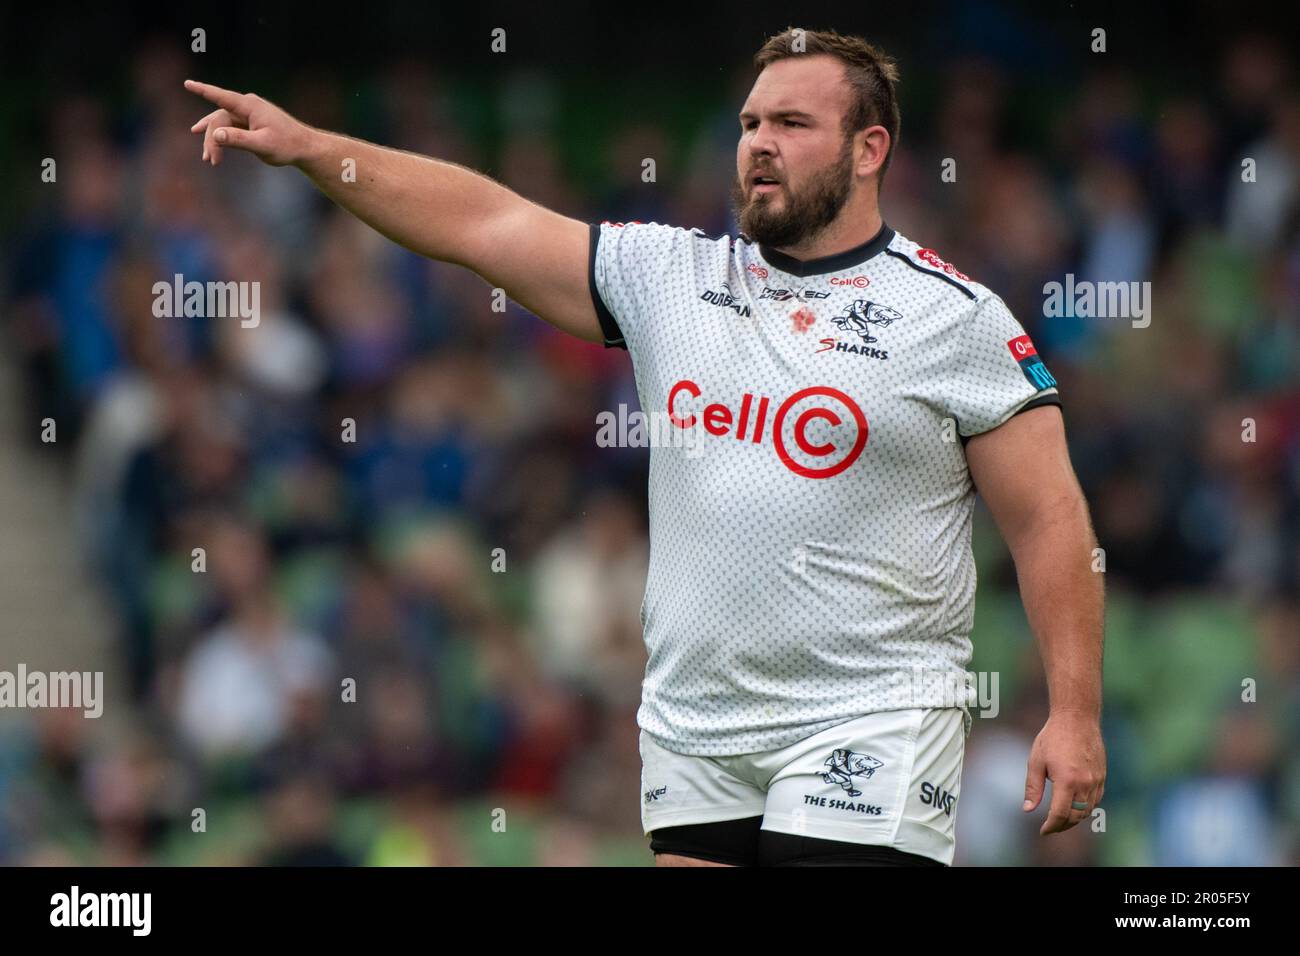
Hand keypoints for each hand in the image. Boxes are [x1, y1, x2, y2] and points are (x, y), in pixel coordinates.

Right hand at [184, 79, 315, 167]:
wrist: (304, 148)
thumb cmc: (287, 145)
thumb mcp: (262, 145)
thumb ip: (238, 140)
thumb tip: (215, 134)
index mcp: (250, 106)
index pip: (221, 96)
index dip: (203, 90)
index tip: (187, 83)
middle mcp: (247, 106)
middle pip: (219, 119)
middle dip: (212, 139)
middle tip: (211, 160)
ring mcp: (248, 114)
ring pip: (222, 124)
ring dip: (214, 140)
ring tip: (207, 158)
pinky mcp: (250, 123)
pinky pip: (230, 128)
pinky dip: (222, 138)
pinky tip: (211, 144)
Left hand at [1022, 709, 1105, 835]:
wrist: (1077, 719)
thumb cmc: (1052, 738)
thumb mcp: (1036, 761)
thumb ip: (1033, 787)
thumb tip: (1027, 810)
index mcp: (1066, 780)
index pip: (1060, 814)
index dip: (1050, 826)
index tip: (1042, 831)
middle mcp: (1084, 784)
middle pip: (1075, 817)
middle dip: (1061, 826)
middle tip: (1049, 827)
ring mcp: (1096, 781)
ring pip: (1087, 811)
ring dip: (1074, 819)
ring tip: (1060, 820)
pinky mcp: (1102, 777)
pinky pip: (1095, 800)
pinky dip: (1085, 809)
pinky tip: (1074, 807)